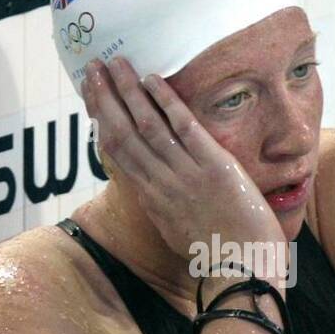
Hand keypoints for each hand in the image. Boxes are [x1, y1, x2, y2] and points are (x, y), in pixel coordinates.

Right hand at [81, 56, 286, 266]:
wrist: (243, 271)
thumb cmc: (217, 254)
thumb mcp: (177, 232)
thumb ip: (163, 206)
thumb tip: (151, 190)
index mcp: (150, 199)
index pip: (117, 153)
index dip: (101, 121)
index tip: (92, 98)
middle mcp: (160, 184)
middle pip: (123, 133)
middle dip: (105, 98)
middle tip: (91, 68)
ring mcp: (186, 174)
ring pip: (147, 126)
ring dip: (128, 90)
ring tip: (114, 62)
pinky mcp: (214, 166)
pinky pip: (184, 128)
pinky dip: (165, 102)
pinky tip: (151, 80)